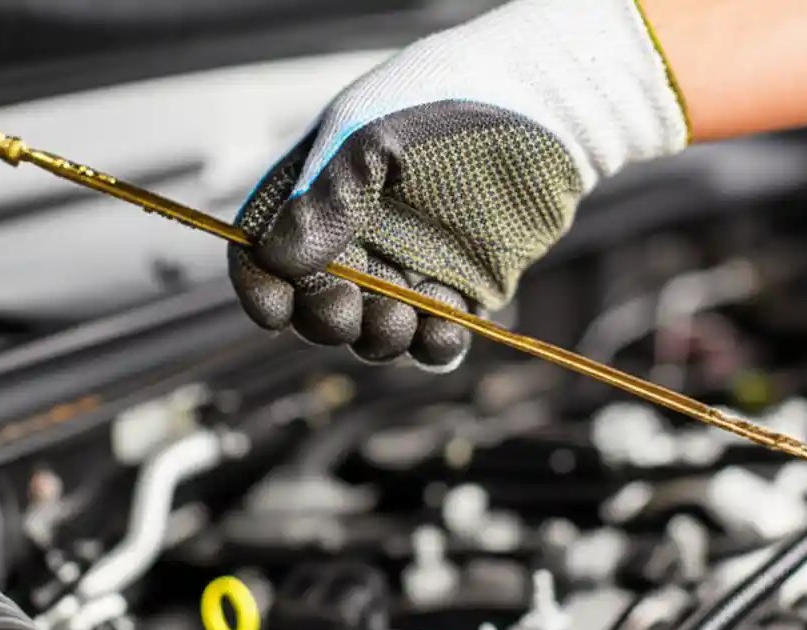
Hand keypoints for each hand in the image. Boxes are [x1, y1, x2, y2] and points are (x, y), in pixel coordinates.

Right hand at [230, 0, 685, 369]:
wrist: (544, 106)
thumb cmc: (449, 105)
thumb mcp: (374, 144)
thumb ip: (325, 202)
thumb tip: (274, 260)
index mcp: (319, 194)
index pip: (266, 252)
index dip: (262, 286)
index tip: (275, 310)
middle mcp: (359, 237)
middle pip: (315, 304)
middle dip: (324, 318)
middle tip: (348, 308)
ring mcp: (411, 267)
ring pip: (374, 331)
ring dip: (377, 338)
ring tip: (402, 315)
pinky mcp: (463, 290)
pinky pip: (436, 338)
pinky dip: (434, 347)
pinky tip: (443, 332)